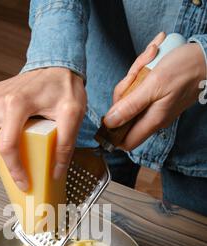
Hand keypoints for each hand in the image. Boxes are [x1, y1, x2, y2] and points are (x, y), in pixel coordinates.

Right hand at [0, 68, 85, 190]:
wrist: (58, 59)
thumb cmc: (64, 85)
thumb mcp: (72, 115)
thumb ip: (66, 143)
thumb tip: (56, 171)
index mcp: (16, 104)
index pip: (7, 146)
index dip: (14, 170)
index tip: (22, 182)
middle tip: (7, 166)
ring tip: (13, 151)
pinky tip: (16, 131)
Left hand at [104, 34, 205, 150]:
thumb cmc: (186, 69)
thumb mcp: (154, 85)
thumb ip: (130, 106)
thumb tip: (109, 123)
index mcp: (152, 120)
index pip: (124, 141)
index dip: (113, 130)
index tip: (114, 107)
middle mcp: (152, 116)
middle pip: (123, 113)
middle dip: (125, 89)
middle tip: (137, 72)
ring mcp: (154, 105)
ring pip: (131, 94)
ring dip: (136, 72)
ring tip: (151, 56)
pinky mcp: (157, 93)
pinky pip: (141, 84)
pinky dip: (144, 68)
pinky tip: (154, 55)